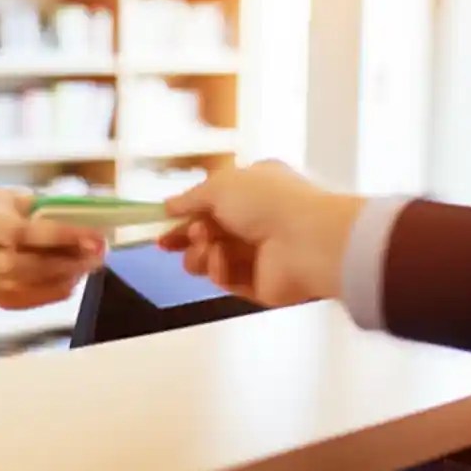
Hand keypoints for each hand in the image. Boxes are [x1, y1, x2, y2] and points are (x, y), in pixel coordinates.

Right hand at [0, 189, 106, 309]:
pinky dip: (58, 289)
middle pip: (22, 267)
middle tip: (99, 253)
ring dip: (67, 277)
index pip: (20, 234)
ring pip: (29, 288)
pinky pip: (33, 300)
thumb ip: (47, 210)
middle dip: (66, 262)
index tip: (95, 234)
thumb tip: (90, 221)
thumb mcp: (16, 198)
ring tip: (90, 262)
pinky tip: (73, 274)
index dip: (59, 236)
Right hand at [157, 160, 365, 306]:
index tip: (161, 225)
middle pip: (205, 235)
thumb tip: (168, 206)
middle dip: (187, 237)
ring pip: (210, 259)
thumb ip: (189, 198)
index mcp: (252, 189)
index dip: (182, 215)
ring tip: (208, 246)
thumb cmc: (269, 201)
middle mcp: (256, 220)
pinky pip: (225, 280)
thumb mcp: (219, 185)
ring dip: (201, 253)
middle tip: (182, 238)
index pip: (209, 204)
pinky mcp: (259, 284)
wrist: (309, 240)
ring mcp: (258, 254)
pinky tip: (223, 260)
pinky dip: (219, 270)